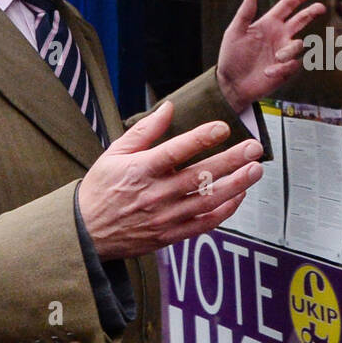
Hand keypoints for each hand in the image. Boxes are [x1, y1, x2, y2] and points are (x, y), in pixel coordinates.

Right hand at [78, 101, 263, 260]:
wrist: (86, 232)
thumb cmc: (102, 188)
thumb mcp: (115, 153)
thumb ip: (145, 131)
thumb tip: (168, 107)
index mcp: (141, 170)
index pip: (176, 151)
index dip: (201, 138)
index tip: (222, 127)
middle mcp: (155, 194)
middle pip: (200, 176)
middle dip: (231, 160)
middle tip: (254, 147)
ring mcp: (165, 217)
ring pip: (208, 201)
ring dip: (236, 185)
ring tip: (255, 169)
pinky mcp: (171, 235)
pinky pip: (205, 224)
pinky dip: (225, 210)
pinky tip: (239, 195)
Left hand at [216, 0, 326, 111]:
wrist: (232, 84)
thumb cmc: (231, 57)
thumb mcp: (234, 33)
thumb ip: (244, 14)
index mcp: (269, 23)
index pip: (287, 6)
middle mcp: (280, 35)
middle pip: (301, 19)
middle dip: (311, 12)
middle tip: (321, 7)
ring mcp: (284, 52)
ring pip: (299, 44)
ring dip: (289, 50)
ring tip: (277, 58)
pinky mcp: (286, 69)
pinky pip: (293, 64)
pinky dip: (282, 68)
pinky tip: (268, 73)